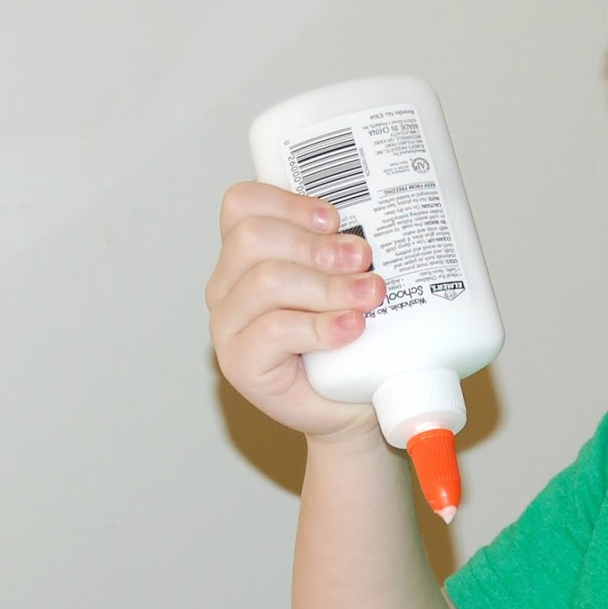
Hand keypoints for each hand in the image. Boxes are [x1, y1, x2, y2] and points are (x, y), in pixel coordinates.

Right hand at [205, 181, 387, 437]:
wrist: (354, 405)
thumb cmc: (348, 344)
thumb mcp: (347, 282)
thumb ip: (345, 250)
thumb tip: (378, 223)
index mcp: (245, 255)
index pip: (243, 204)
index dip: (289, 203)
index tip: (336, 219)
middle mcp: (228, 286)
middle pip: (253, 237)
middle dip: (316, 245)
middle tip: (362, 258)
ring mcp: (228, 326)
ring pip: (267, 280)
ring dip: (327, 285)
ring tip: (368, 296)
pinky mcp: (240, 365)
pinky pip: (274, 330)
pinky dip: (319, 326)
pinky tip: (349, 328)